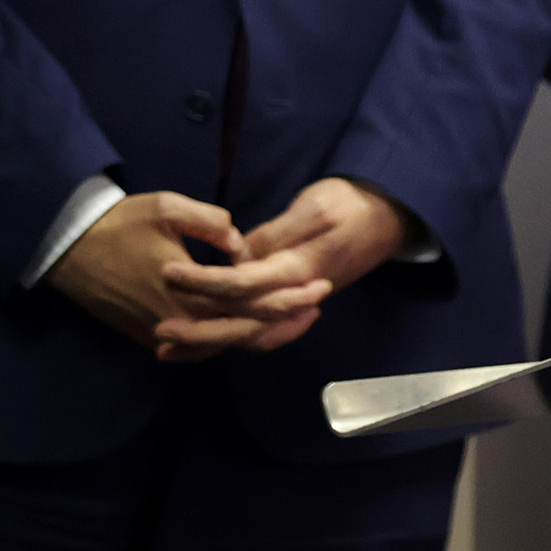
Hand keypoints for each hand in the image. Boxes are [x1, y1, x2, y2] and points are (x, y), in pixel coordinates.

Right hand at [48, 191, 295, 361]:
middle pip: (246, 332)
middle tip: (318, 304)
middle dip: (286, 319)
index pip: (252, 303)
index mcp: (191, 294)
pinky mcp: (151, 339)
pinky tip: (246, 328)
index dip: (290, 296)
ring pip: (225, 346)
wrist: (68, 251)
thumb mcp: (165, 208)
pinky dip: (228, 339)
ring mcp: (166, 336)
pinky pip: (200, 348)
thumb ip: (210, 222)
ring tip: (293, 319)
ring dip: (261, 332)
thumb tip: (240, 245)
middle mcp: (183, 325)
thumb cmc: (118, 225)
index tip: (319, 284)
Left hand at [155, 177, 408, 355]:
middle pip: (244, 323)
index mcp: (298, 270)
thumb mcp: (314, 209)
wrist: (389, 215)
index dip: (203, 282)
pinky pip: (260, 326)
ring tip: (169, 345)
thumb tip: (238, 257)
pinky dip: (230, 333)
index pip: (243, 285)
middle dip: (201, 331)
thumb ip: (276, 236)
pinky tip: (201, 335)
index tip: (167, 273)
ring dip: (210, 341)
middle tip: (160, 333)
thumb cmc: (351, 204)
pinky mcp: (293, 298)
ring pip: (250, 331)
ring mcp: (296, 300)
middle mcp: (296, 294)